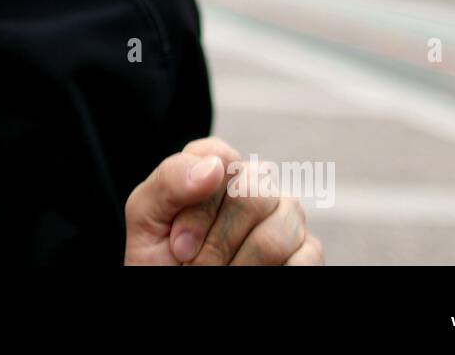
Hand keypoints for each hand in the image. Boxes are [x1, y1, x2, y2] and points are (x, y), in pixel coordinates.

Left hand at [124, 137, 322, 264]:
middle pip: (251, 195)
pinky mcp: (308, 252)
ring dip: (238, 267)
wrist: (174, 299)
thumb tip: (215, 166)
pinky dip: (269, 276)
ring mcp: (286, 218)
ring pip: (275, 235)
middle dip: (215, 242)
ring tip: (219, 278)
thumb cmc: (159, 259)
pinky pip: (306, 258)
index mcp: (216, 170)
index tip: (177, 243)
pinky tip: (251, 279)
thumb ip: (170, 180)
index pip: (219, 157)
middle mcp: (257, 186)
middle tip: (194, 266)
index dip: (197, 208)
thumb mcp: (146, 218)